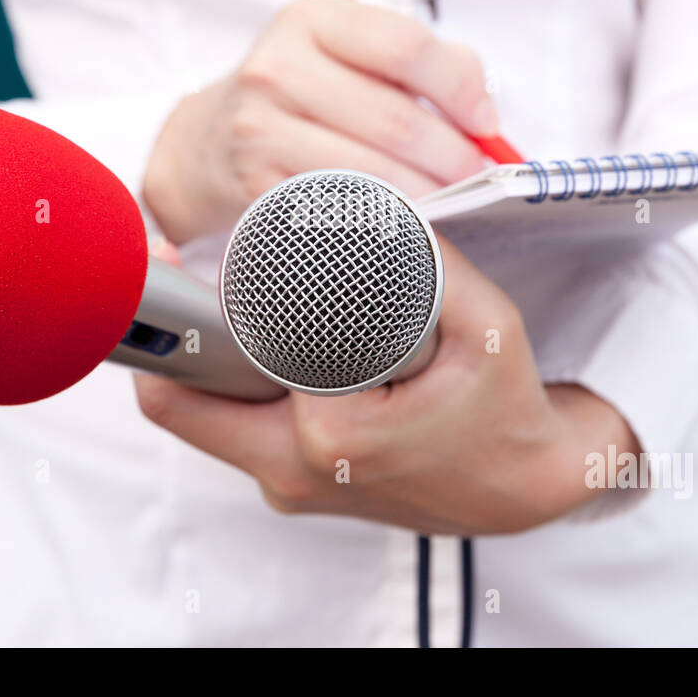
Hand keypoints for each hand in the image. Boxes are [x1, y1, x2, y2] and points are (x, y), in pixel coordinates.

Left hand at [133, 239, 637, 534]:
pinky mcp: (296, 487)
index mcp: (327, 439)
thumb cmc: (507, 409)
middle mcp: (293, 475)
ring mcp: (290, 489)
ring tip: (223, 297)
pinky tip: (264, 341)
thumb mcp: (486, 325)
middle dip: (175, 336)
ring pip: (207, 418)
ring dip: (207, 361)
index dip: (181, 311)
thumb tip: (367, 208)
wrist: (528, 488)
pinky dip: (239, 386)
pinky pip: (240, 431)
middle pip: (181, 403)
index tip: (169, 256)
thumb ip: (425, 263)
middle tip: (178, 270)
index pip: (212, 370)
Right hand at [142, 0, 496, 243]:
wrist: (207, 143)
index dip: (459, 88)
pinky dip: (383, 217)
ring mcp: (261, 128)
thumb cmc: (301, 94)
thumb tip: (484, 108)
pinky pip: (341, 207)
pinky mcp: (257, 184)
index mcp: (312, 19)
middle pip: (395, 118)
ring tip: (448, 199)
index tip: (486, 122)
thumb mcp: (349, 53)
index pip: (405, 46)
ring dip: (426, 194)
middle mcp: (278, 66)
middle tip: (475, 175)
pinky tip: (403, 217)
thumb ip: (425, 63)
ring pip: (372, 171)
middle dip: (452, 156)